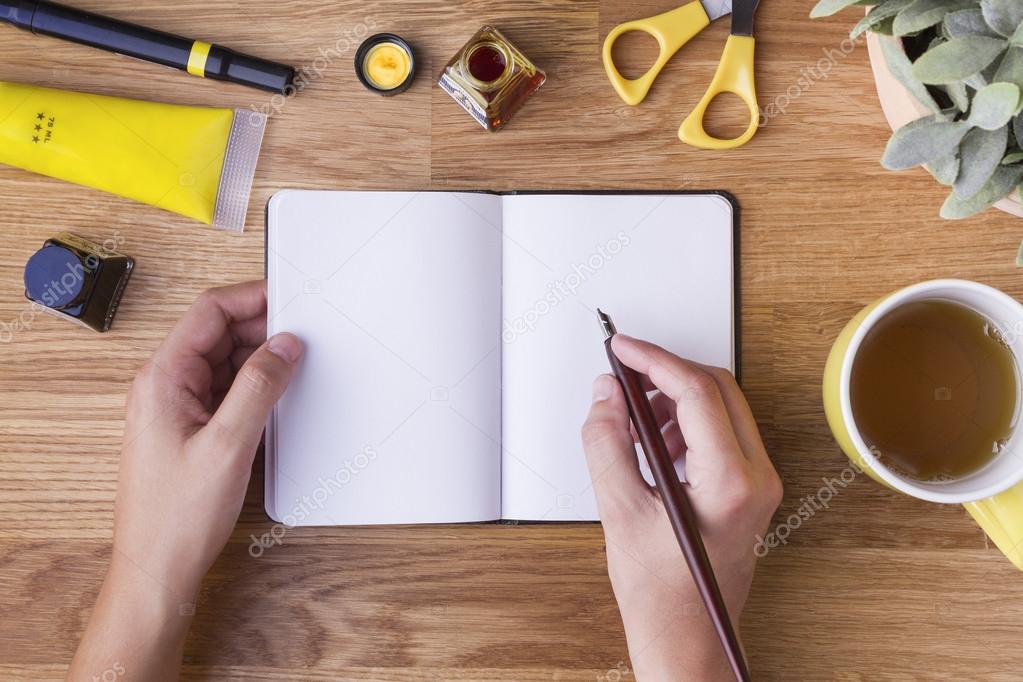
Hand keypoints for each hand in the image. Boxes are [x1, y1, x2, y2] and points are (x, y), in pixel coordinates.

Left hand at [68, 281, 302, 681]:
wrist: (157, 569)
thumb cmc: (177, 516)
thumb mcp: (229, 444)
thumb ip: (260, 387)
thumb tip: (284, 346)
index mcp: (162, 379)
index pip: (208, 314)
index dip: (251, 299)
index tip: (289, 299)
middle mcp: (163, 386)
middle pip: (217, 334)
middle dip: (261, 330)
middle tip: (303, 338)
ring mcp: (175, 407)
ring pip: (223, 362)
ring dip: (258, 361)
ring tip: (294, 369)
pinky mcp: (188, 428)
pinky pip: (223, 390)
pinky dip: (251, 386)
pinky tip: (276, 397)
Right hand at [581, 335, 781, 681]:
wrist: (689, 638)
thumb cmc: (662, 595)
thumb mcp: (621, 512)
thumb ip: (608, 444)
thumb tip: (607, 396)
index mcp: (732, 483)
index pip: (697, 392)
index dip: (654, 361)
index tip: (623, 349)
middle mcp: (758, 478)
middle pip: (718, 389)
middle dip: (666, 373)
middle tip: (623, 373)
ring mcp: (759, 482)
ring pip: (722, 406)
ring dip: (674, 398)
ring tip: (633, 420)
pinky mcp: (749, 488)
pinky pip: (722, 431)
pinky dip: (685, 422)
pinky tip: (653, 442)